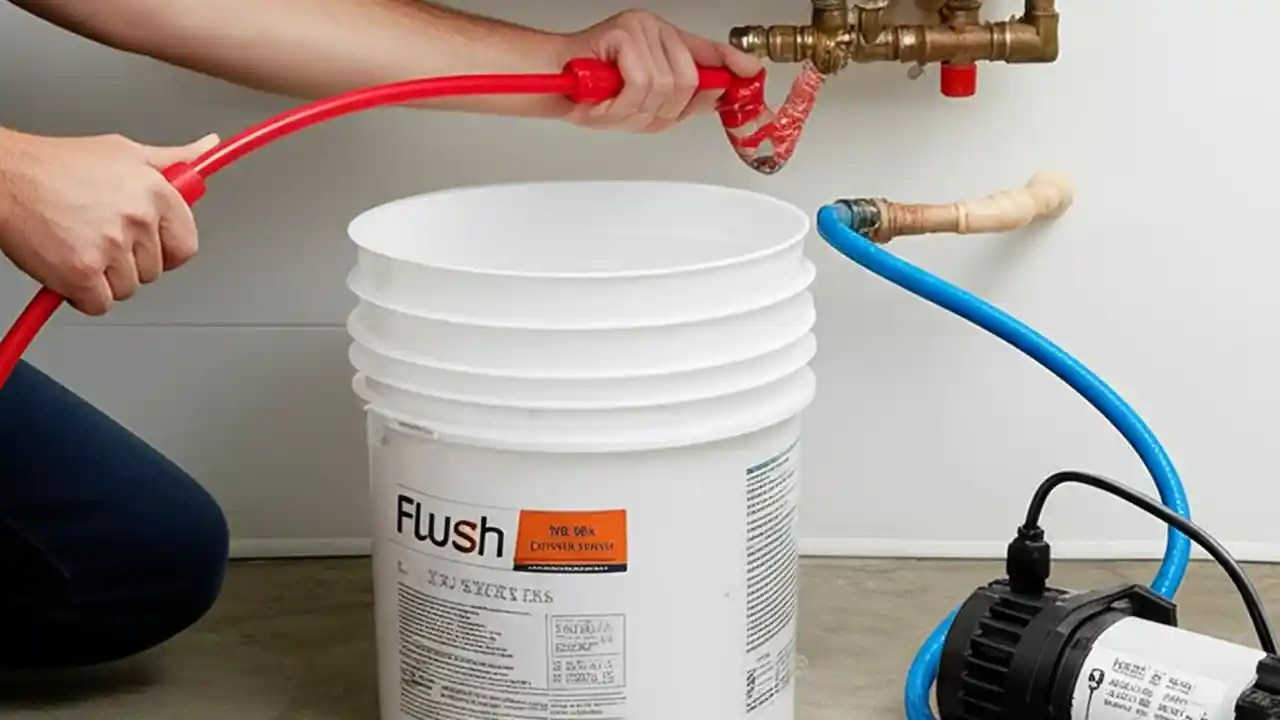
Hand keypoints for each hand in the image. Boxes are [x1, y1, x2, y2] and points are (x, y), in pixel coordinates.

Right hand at [0, 130, 218, 315]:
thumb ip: (173, 159)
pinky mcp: (81, 273)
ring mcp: (109, 248)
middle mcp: (137, 219)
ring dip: (104, 277)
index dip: (167, 250)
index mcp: (155, 192)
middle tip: (100, 236)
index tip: (152, 245)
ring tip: (80, 243)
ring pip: (127, 288)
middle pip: (154, 270)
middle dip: (129, 261)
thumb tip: (208, 147)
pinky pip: (99, 304)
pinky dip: (82, 294)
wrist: (2, 177)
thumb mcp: (124, 152)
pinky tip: (68, 264)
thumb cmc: (55, 164)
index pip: (186, 244)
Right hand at [561, 10, 762, 132]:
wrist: (553, 82)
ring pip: (666, 85)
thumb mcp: (644, 101)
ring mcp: (641, 28)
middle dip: (663, 110)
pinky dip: (623, 104)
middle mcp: (656, 30)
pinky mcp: (624, 32)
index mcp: (665, 44)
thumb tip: (716, 100)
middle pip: (689, 81)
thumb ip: (679, 99)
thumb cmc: (593, 93)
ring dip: (637, 110)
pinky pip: (641, 83)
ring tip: (614, 106)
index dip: (731, 64)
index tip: (751, 73)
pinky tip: (607, 102)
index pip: (708, 51)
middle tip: (633, 112)